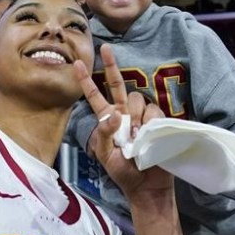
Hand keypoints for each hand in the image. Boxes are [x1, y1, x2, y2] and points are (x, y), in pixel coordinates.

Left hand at [74, 44, 172, 197]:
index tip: (77, 63)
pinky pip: (153, 111)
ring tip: (135, 136)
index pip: (95, 95)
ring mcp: (140, 116)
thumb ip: (105, 134)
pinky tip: (148, 134)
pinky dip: (149, 122)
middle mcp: (123, 113)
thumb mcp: (105, 155)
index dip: (86, 80)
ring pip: (137, 98)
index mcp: (107, 119)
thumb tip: (116, 114)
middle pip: (117, 84)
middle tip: (106, 48)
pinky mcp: (156, 121)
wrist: (146, 186)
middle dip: (111, 65)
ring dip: (134, 115)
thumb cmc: (123, 172)